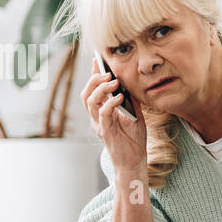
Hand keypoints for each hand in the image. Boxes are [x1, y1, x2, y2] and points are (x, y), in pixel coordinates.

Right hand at [82, 54, 145, 177]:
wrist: (134, 161)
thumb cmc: (134, 140)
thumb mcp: (135, 115)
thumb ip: (130, 100)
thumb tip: (131, 84)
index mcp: (102, 112)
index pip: (93, 90)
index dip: (93, 75)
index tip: (97, 60)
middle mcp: (97, 117)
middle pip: (86, 93)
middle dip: (95, 80)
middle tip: (108, 73)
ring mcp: (99, 124)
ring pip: (90, 101)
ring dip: (101, 88)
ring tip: (114, 82)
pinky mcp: (105, 132)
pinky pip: (103, 113)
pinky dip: (109, 103)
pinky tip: (119, 97)